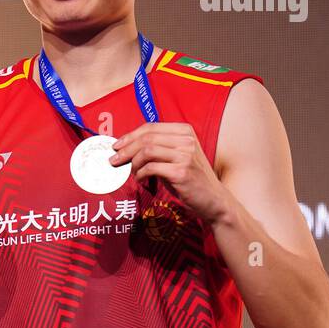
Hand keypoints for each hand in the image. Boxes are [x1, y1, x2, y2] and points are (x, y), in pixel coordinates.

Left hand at [109, 122, 230, 223]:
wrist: (214, 199)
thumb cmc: (190, 178)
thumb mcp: (176, 157)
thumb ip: (157, 148)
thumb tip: (125, 147)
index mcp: (185, 131)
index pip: (150, 127)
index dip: (130, 136)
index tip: (117, 146)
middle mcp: (187, 140)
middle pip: (146, 138)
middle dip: (126, 149)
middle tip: (114, 160)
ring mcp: (186, 155)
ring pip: (147, 151)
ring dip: (133, 163)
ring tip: (132, 173)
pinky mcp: (182, 171)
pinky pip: (150, 168)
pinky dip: (140, 174)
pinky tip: (141, 180)